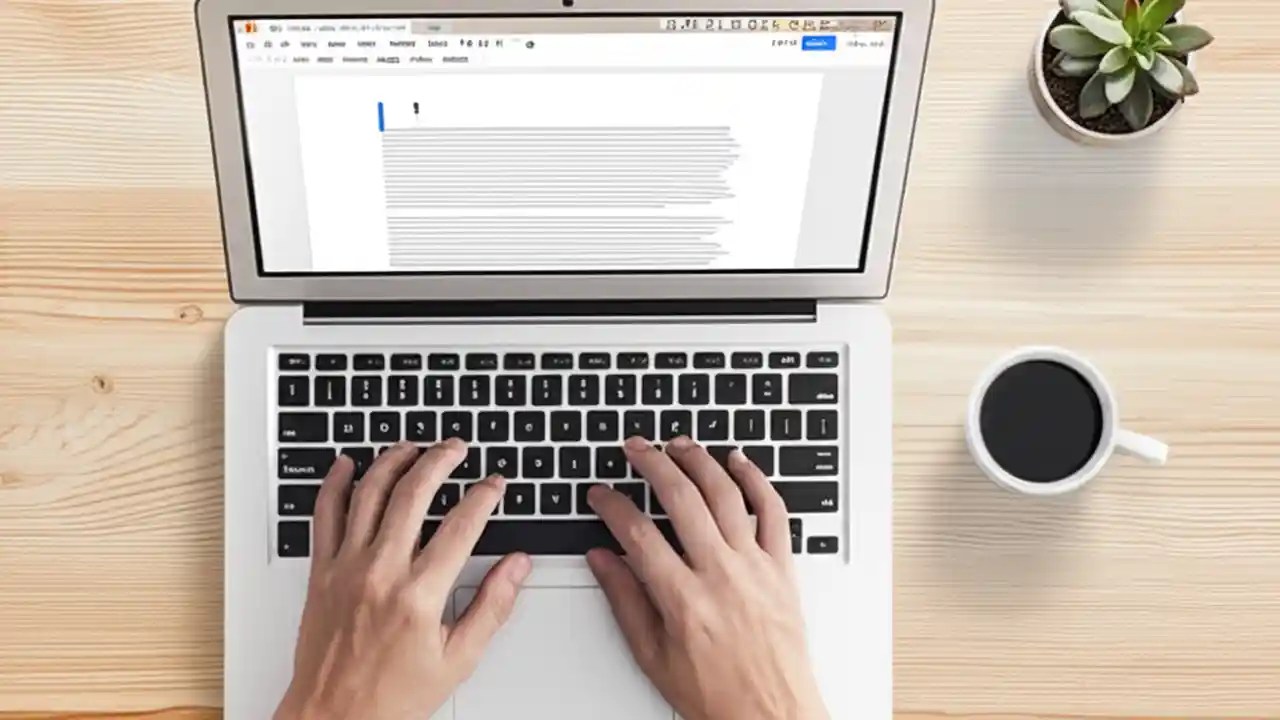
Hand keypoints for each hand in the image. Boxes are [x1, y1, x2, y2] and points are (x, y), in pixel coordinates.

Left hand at [276, 440, 530, 719]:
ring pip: (369, 493)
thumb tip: (517, 567)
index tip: (494, 484)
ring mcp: (346, 568)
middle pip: (413, 493)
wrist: (331, 719)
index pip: (461, 526)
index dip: (483, 496)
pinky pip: (324, 515)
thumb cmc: (391, 698)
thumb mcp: (458, 659)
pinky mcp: (320, 572)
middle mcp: (380, 573)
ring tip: (413, 446)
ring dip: (393, 460)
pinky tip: (346, 465)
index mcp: (419, 595)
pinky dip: (334, 484)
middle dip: (440, 460)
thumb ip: (492, 607)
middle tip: (456, 448)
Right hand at [586, 436, 828, 719]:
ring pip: (726, 494)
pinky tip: (738, 461)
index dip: (612, 505)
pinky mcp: (782, 568)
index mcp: (683, 600)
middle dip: (652, 463)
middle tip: (635, 448)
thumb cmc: (716, 694)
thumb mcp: (653, 656)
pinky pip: (773, 511)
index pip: (637, 534)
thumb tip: (602, 559)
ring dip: (699, 461)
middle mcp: (720, 575)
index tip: (601, 493)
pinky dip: (757, 480)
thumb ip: (625, 601)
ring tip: (678, 444)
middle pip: (681, 498)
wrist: (772, 714)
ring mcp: (755, 567)